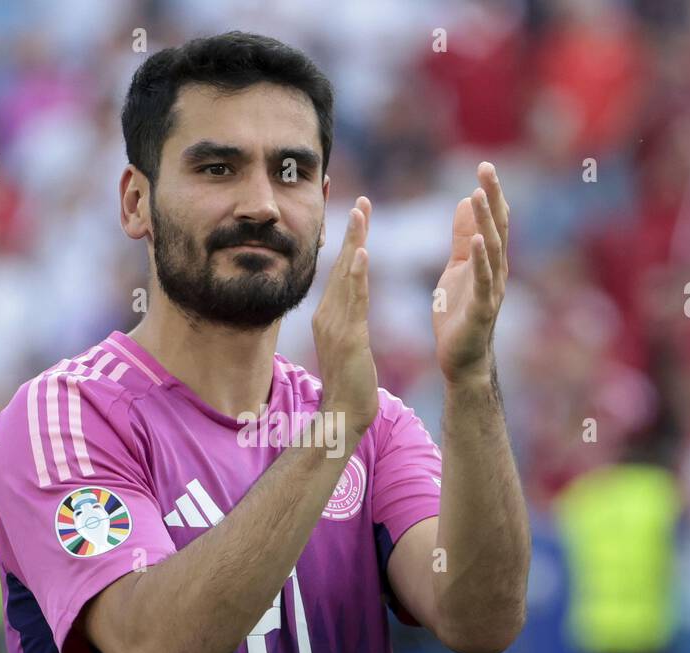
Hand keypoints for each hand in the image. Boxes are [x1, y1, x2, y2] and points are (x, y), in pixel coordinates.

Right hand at [314, 196, 376, 440]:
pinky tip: (361, 253)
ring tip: (361, 215)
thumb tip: (350, 302)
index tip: (358, 214)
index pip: (340, 271)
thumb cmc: (351, 382)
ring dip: (354, 243)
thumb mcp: (348, 343)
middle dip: (352, 232)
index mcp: (329, 314)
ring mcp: (336, 325)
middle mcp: (328, 314)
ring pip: (346, 276)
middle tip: (361, 202)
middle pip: (340, 266)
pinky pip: (354, 300)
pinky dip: (356, 275)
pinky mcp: (349, 337)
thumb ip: (348, 319)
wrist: (346, 412)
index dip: (349, 241)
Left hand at [433, 162, 508, 384]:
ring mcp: (492, 288)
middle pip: (497, 227)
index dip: (490, 193)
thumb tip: (466, 201)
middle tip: (485, 167)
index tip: (484, 166)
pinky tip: (478, 239)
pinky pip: (483, 279)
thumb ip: (462, 238)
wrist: (461, 357)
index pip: (493, 220)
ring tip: (480, 194)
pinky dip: (482, 258)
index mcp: (489, 259)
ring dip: (486, 221)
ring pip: (492, 248)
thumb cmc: (459, 313)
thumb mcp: (457, 267)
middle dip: (492, 197)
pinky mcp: (482, 307)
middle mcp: (496, 270)